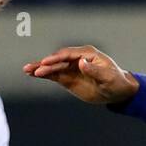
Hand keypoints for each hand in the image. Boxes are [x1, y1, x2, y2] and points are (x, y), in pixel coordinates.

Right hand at [23, 45, 138, 105]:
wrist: (118, 91)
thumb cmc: (116, 82)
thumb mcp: (108, 78)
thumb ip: (94, 71)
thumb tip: (81, 63)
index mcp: (87, 54)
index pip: (68, 54)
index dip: (57, 58)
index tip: (46, 63)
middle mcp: (77, 58)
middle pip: (58, 60)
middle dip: (45, 64)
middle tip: (33, 69)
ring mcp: (71, 68)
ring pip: (53, 67)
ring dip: (40, 69)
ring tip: (27, 70)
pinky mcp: (69, 78)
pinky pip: (54, 75)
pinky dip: (44, 75)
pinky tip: (33, 74)